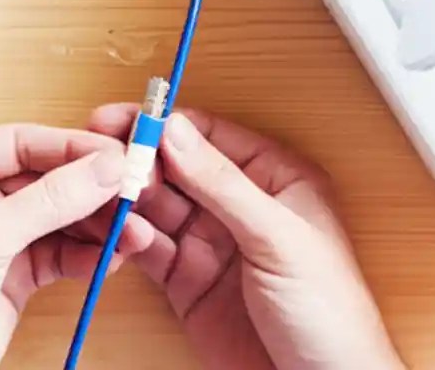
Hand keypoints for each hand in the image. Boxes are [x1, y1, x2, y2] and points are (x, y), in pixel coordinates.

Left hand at [0, 124, 153, 369]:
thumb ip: (48, 199)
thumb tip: (100, 167)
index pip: (19, 143)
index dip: (71, 147)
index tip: (115, 154)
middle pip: (45, 179)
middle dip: (91, 189)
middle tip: (132, 192)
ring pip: (58, 218)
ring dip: (97, 225)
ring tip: (132, 232)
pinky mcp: (10, 274)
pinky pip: (58, 254)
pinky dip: (87, 255)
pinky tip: (112, 257)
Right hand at [88, 105, 402, 369]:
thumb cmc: (331, 316)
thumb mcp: (278, 238)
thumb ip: (224, 183)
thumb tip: (178, 132)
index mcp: (275, 180)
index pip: (211, 137)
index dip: (167, 125)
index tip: (128, 119)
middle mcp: (240, 207)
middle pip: (177, 168)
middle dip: (139, 160)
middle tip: (103, 157)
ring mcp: (212, 245)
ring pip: (158, 208)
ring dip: (129, 199)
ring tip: (103, 194)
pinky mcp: (189, 284)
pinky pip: (149, 250)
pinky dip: (128, 239)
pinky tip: (117, 232)